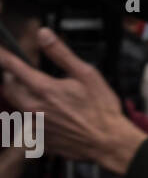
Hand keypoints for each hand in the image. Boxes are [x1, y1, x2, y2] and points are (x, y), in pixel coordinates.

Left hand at [0, 27, 146, 175]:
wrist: (108, 143)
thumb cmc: (102, 110)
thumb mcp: (86, 74)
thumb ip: (61, 53)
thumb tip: (44, 34)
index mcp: (45, 89)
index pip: (13, 67)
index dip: (4, 55)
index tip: (1, 51)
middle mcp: (34, 108)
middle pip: (8, 87)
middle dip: (10, 75)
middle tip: (20, 71)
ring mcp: (35, 125)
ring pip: (15, 105)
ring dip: (20, 94)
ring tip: (35, 91)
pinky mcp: (39, 138)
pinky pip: (26, 123)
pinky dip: (31, 114)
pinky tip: (48, 113)